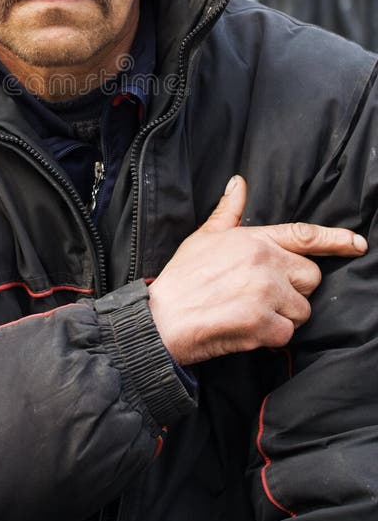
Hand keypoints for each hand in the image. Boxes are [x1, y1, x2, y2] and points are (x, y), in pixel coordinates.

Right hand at [148, 175, 367, 364]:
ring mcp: (267, 293)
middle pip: (311, 278)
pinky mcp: (265, 324)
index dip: (335, 240)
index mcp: (254, 240)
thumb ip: (228, 211)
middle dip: (294, 289)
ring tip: (250, 312)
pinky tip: (246, 330)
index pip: (304, 235)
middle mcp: (265, 263)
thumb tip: (238, 183)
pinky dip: (271, 337)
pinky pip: (288, 333)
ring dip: (283, 316)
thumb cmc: (182, 278)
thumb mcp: (204, 237)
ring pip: (302, 309)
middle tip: (263, 294)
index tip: (356, 244)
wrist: (163, 318)